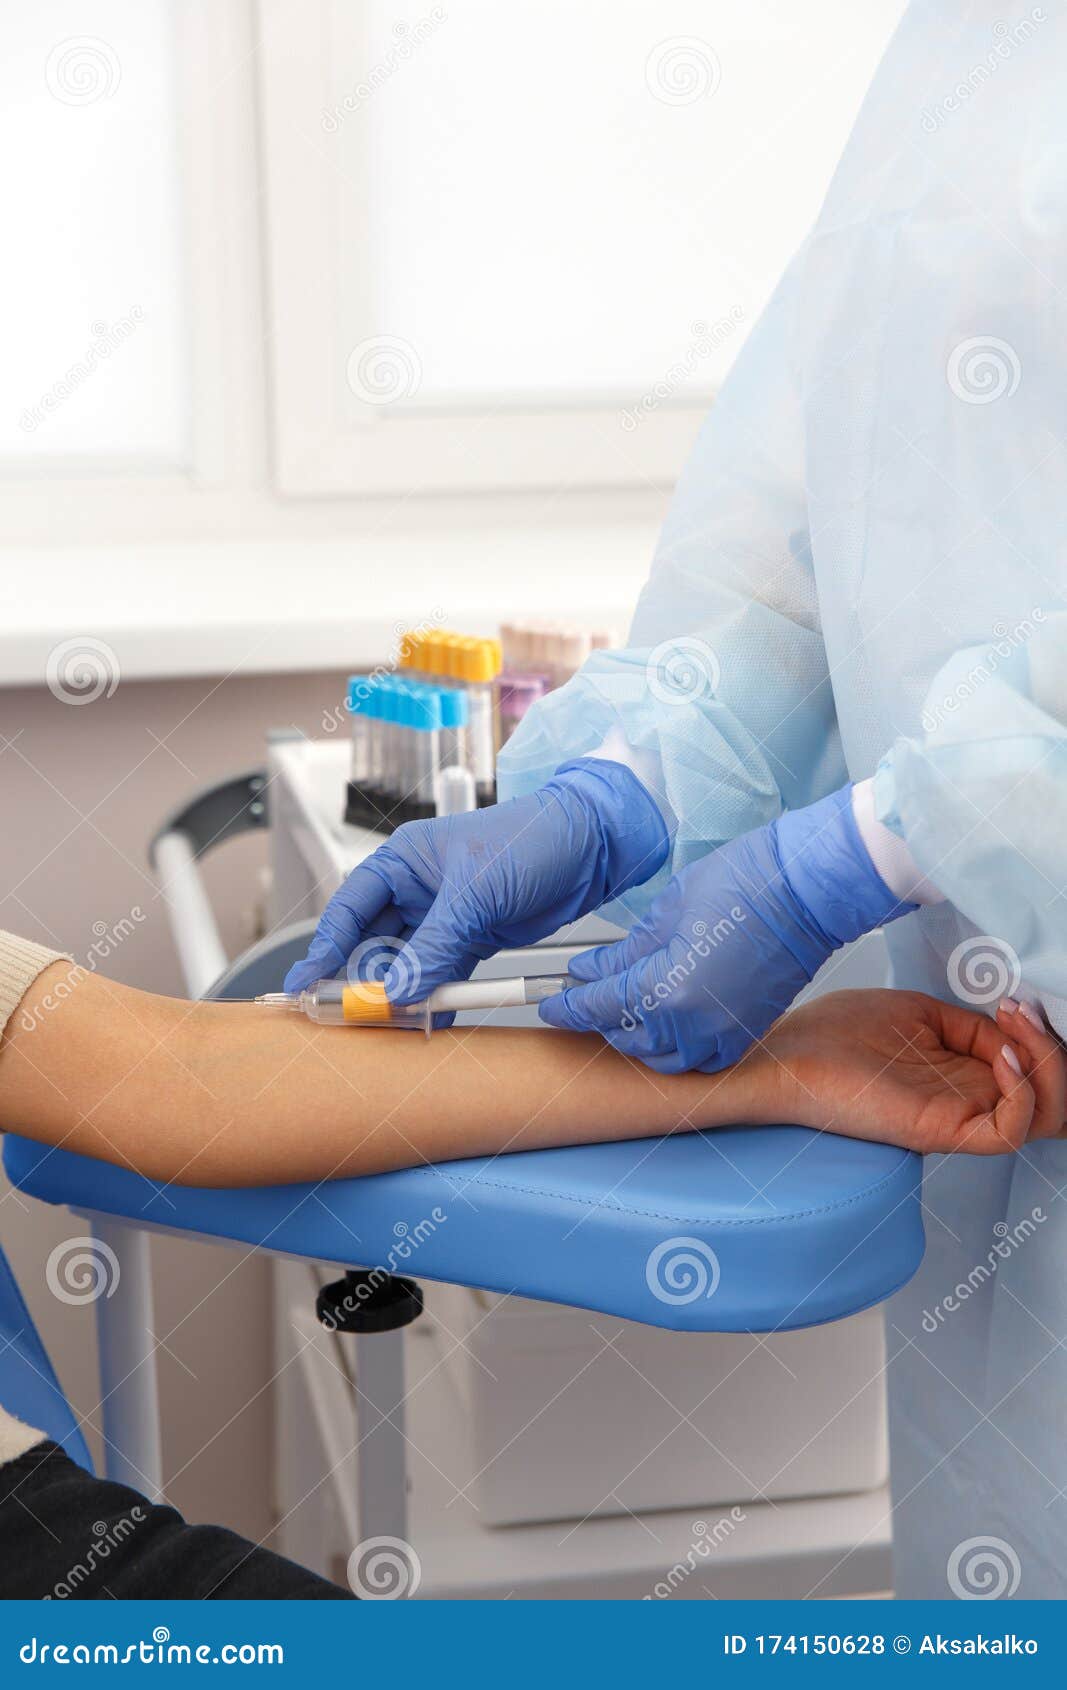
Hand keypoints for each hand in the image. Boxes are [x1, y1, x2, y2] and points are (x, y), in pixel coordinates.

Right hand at [283, 758, 667, 999]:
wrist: (593, 846)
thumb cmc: (531, 840)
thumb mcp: (477, 892)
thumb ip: (435, 945)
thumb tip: (398, 993)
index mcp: (404, 861)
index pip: (351, 907)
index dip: (325, 946)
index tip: (305, 982)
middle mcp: (418, 889)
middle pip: (373, 942)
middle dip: (362, 979)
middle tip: (351, 1015)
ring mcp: (445, 917)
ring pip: (407, 964)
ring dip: (402, 994)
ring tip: (396, 1022)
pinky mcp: (474, 939)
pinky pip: (443, 975)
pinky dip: (437, 998)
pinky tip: (432, 1019)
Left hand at [541, 783, 913, 1071]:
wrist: (808, 891)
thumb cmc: (749, 885)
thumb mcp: (668, 910)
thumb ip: (625, 950)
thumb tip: (593, 969)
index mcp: (667, 990)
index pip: (599, 1006)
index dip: (567, 1005)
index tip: (550, 1000)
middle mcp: (694, 1025)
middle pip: (625, 1038)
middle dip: (598, 1018)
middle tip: (583, 995)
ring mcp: (723, 1035)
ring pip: (660, 1058)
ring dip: (633, 1037)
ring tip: (619, 1007)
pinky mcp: (745, 1034)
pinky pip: (697, 1060)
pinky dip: (672, 1048)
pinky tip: (662, 1022)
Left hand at [755, 988, 1064, 1154]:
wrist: (785, 1054)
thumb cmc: (833, 1034)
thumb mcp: (919, 1014)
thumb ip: (970, 1026)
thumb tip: (1011, 1028)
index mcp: (961, 1075)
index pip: (1032, 1073)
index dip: (1038, 1037)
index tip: (1013, 1001)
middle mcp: (966, 1101)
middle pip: (1051, 1102)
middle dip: (1055, 1055)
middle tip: (1023, 1017)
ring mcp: (955, 1118)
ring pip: (1045, 1119)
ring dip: (1048, 1069)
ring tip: (1016, 1034)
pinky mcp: (938, 1131)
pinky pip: (1009, 1132)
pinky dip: (1024, 1093)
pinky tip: (1002, 1058)